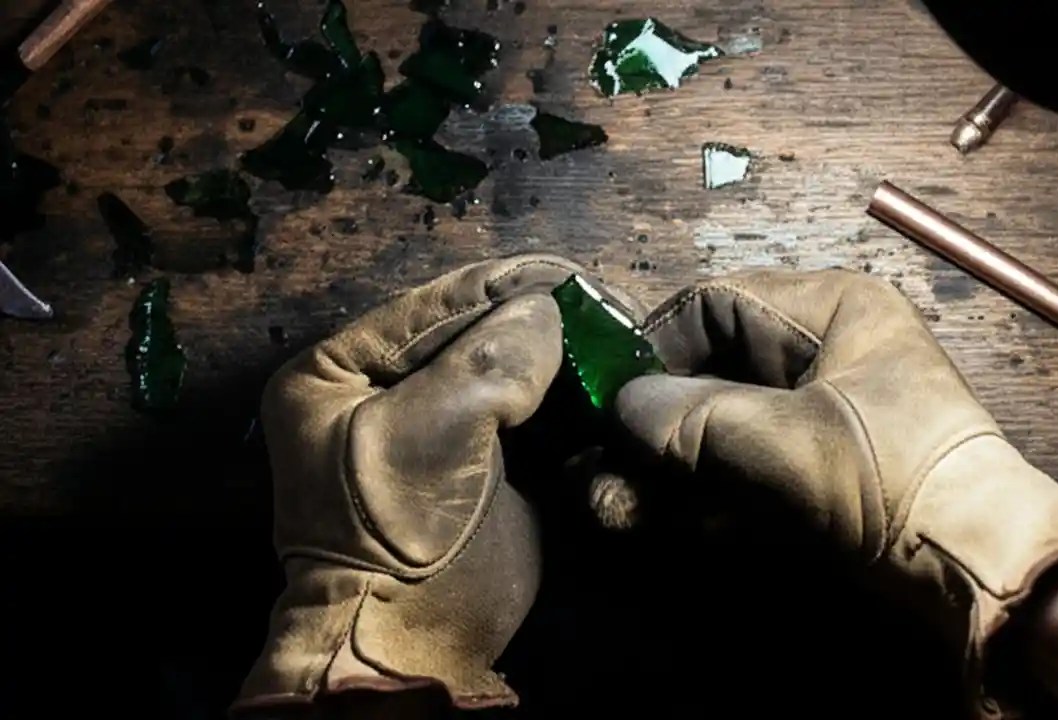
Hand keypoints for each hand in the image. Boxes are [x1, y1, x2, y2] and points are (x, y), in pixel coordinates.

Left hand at [234, 255, 586, 714]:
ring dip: (559, 357)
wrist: (413, 639)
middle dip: (537, 319)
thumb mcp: (431, 432)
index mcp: (340, 371)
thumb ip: (490, 359)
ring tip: (613, 334)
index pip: (431, 305)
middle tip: (602, 304)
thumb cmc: (396, 530)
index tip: (569, 273)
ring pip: (507, 370)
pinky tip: (603, 379)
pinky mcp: (481, 462)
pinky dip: (566, 398)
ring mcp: (435, 426)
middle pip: (472, 332)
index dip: (503, 285)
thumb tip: (545, 310)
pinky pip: (528, 413)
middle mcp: (383, 388)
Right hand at [615, 268, 1057, 716]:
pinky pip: (744, 471)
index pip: (715, 302)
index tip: (609, 397)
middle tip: (600, 463)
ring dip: (666, 468)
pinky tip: (652, 521)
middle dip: (652, 424)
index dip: (654, 346)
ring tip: (610, 502)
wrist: (976, 567)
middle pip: (712, 370)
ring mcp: (822, 417)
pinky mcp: (821, 476)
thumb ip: (685, 420)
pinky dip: (700, 496)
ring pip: (722, 428)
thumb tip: (619, 412)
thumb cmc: (884, 476)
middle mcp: (823, 353)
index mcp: (830, 310)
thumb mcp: (776, 439)